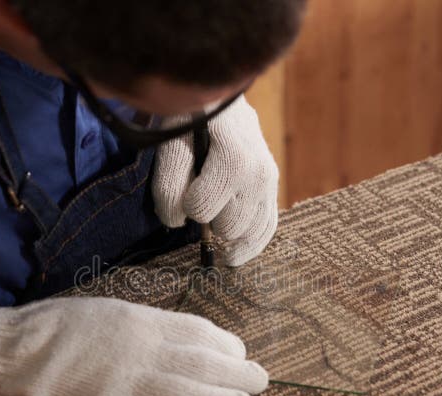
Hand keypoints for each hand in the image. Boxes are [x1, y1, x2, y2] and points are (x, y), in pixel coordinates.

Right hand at [0, 297, 267, 395]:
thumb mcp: (113, 309)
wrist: (18, 347)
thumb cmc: (65, 324)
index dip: (227, 345)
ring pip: (186, 393)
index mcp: (141, 320)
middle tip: (261, 383)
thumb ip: (149, 324)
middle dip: (237, 374)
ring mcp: (125, 380)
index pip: (198, 331)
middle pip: (202, 363)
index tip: (241, 354)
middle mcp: (140, 348)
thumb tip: (187, 338)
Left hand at [153, 96, 278, 265]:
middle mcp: (260, 172)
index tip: (179, 187)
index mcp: (234, 157)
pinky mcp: (273, 186)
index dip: (183, 204)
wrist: (218, 94)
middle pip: (230, 226)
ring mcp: (270, 180)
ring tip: (215, 238)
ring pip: (252, 233)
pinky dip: (252, 243)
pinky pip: (268, 226)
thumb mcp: (170, 142)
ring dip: (230, 237)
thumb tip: (176, 223)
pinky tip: (236, 255)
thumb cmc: (190, 116)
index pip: (202, 207)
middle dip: (210, 220)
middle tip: (199, 200)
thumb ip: (169, 182)